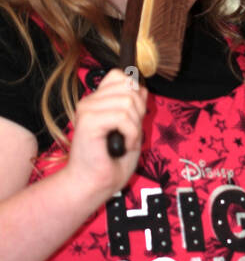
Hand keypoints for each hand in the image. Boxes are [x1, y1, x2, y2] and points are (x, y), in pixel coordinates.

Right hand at [65, 69, 147, 201]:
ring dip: (135, 126)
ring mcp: (87, 110)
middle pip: (128, 86)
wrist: (93, 184)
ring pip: (128, 102)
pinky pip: (122, 117)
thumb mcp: (130, 128)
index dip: (136, 94)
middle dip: (139, 110)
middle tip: (131, 132)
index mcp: (97, 101)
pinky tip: (123, 146)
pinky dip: (131, 134)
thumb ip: (134, 107)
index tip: (134, 119)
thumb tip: (141, 88)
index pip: (120, 77)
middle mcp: (89, 102)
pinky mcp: (88, 121)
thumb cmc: (111, 161)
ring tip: (126, 142)